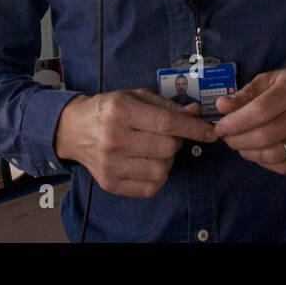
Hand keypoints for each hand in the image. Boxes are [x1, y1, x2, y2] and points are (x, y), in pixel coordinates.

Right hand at [54, 89, 216, 198]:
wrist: (74, 129)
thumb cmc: (109, 110)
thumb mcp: (135, 97)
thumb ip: (167, 106)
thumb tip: (197, 114)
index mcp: (120, 111)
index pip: (167, 123)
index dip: (194, 128)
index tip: (211, 132)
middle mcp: (113, 138)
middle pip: (167, 148)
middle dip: (178, 141)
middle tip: (170, 135)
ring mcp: (110, 164)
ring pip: (162, 170)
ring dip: (167, 160)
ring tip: (155, 148)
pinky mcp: (110, 183)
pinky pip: (150, 187)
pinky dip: (157, 176)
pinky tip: (148, 162)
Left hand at [212, 64, 285, 174]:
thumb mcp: (270, 79)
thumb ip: (245, 94)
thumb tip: (221, 107)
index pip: (260, 112)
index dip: (235, 123)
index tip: (220, 127)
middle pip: (265, 137)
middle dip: (237, 141)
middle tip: (226, 137)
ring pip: (274, 155)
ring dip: (249, 154)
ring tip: (240, 144)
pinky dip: (265, 163)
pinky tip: (258, 152)